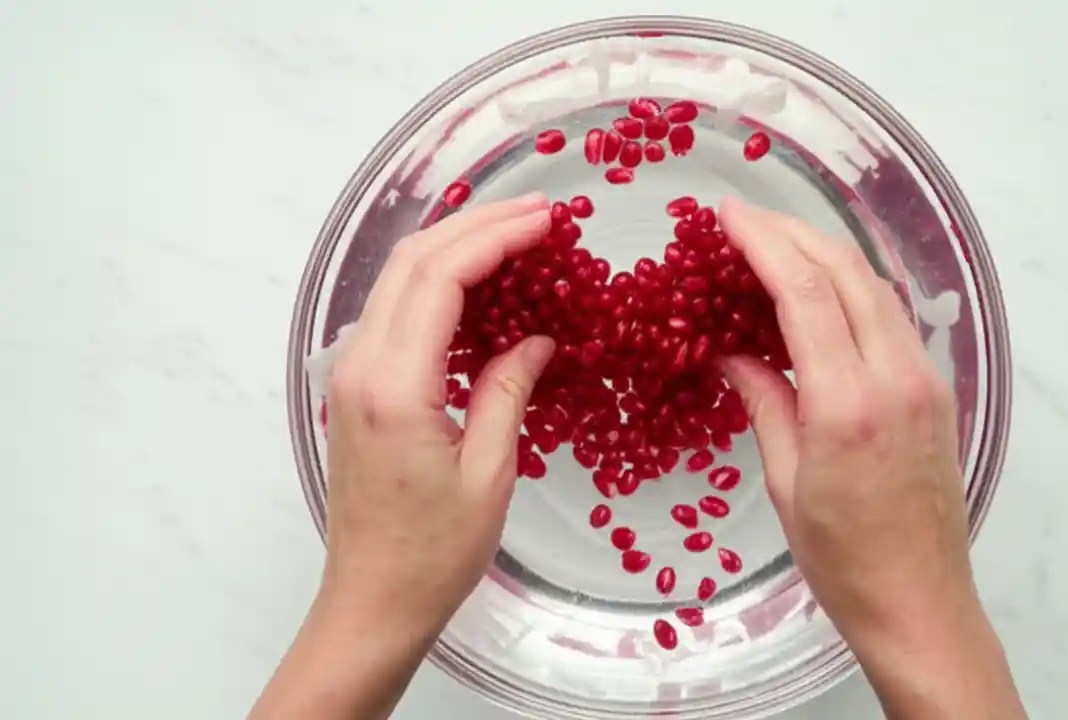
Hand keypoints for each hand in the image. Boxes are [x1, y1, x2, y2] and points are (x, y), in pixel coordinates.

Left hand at [321, 192, 553, 637]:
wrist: (372, 602)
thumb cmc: (433, 552)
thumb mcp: (490, 472)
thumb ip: (510, 390)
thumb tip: (538, 338)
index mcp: (394, 386)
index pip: (440, 278)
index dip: (495, 237)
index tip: (545, 220)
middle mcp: (360, 368)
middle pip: (411, 263)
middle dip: (475, 226)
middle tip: (537, 214)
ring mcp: (350, 376)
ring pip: (398, 281)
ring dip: (455, 249)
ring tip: (516, 238)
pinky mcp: (356, 390)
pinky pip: (396, 314)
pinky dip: (438, 286)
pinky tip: (480, 289)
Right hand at [717, 197, 1023, 717]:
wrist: (921, 603)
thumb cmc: (844, 560)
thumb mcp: (784, 481)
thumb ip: (763, 401)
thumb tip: (732, 351)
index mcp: (849, 403)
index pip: (805, 292)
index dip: (763, 242)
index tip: (726, 214)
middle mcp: (896, 378)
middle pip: (846, 272)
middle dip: (792, 232)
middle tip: (743, 219)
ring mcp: (924, 381)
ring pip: (874, 287)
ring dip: (824, 255)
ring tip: (773, 246)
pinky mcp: (935, 392)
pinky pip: (890, 319)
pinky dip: (849, 290)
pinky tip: (818, 293)